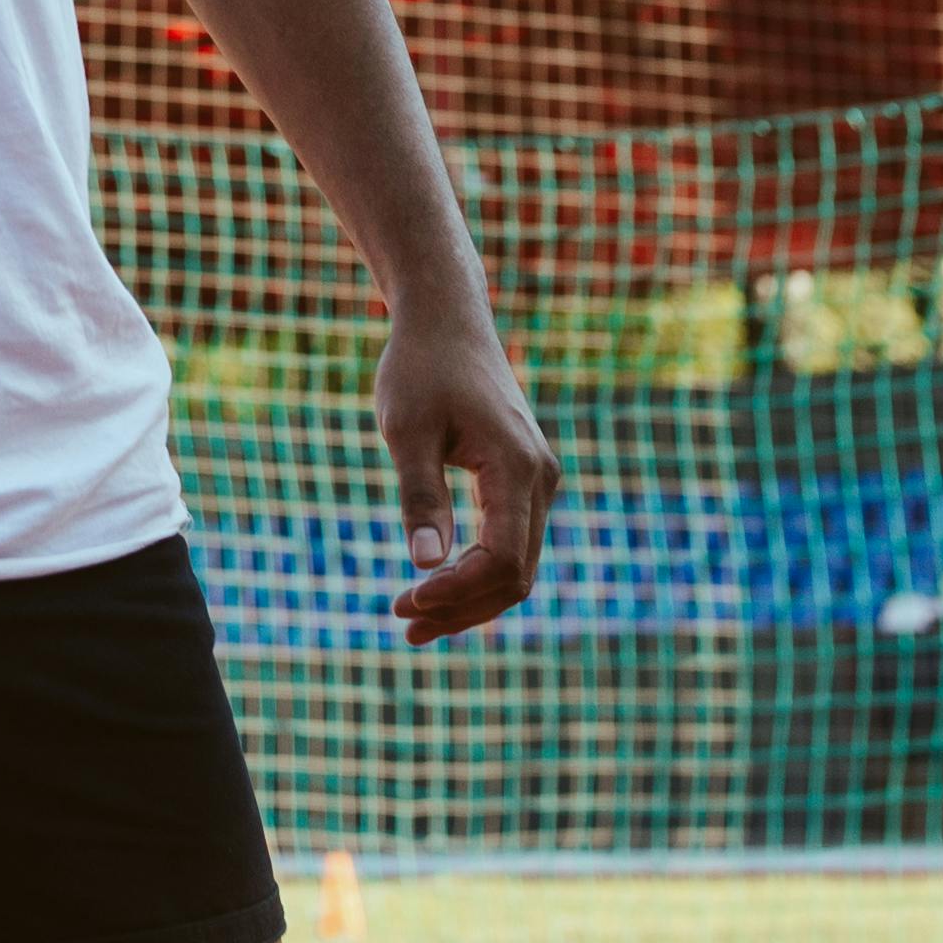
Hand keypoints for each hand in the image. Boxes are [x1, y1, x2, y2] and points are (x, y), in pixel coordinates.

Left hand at [379, 306, 556, 645]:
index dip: (460, 592)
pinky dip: (476, 574)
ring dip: (469, 599)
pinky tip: (435, 589)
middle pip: (517, 575)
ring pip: (518, 566)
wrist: (446, 319)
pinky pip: (510, 543)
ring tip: (410, 620)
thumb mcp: (407, 430)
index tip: (407, 599)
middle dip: (462, 608)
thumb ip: (420, 495)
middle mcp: (539, 479)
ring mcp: (536, 481)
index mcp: (516, 467)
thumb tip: (426, 565)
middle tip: (402, 624)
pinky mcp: (523, 480)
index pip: (505, 559)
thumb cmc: (421, 367)